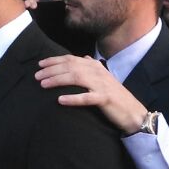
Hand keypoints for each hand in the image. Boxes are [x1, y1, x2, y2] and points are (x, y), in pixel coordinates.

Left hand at [34, 53, 148, 134]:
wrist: (132, 111)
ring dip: (58, 80)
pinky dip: (73, 98)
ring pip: (76, 78)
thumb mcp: (104, 78)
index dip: (54, 60)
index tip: (40, 64)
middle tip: (36, 76)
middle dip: (51, 70)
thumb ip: (92, 67)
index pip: (71, 59)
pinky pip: (87, 97)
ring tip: (43, 84)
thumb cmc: (115, 95)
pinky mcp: (105, 98)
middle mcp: (98, 72)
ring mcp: (102, 85)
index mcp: (95, 66)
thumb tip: (83, 57)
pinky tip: (60, 100)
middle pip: (71, 67)